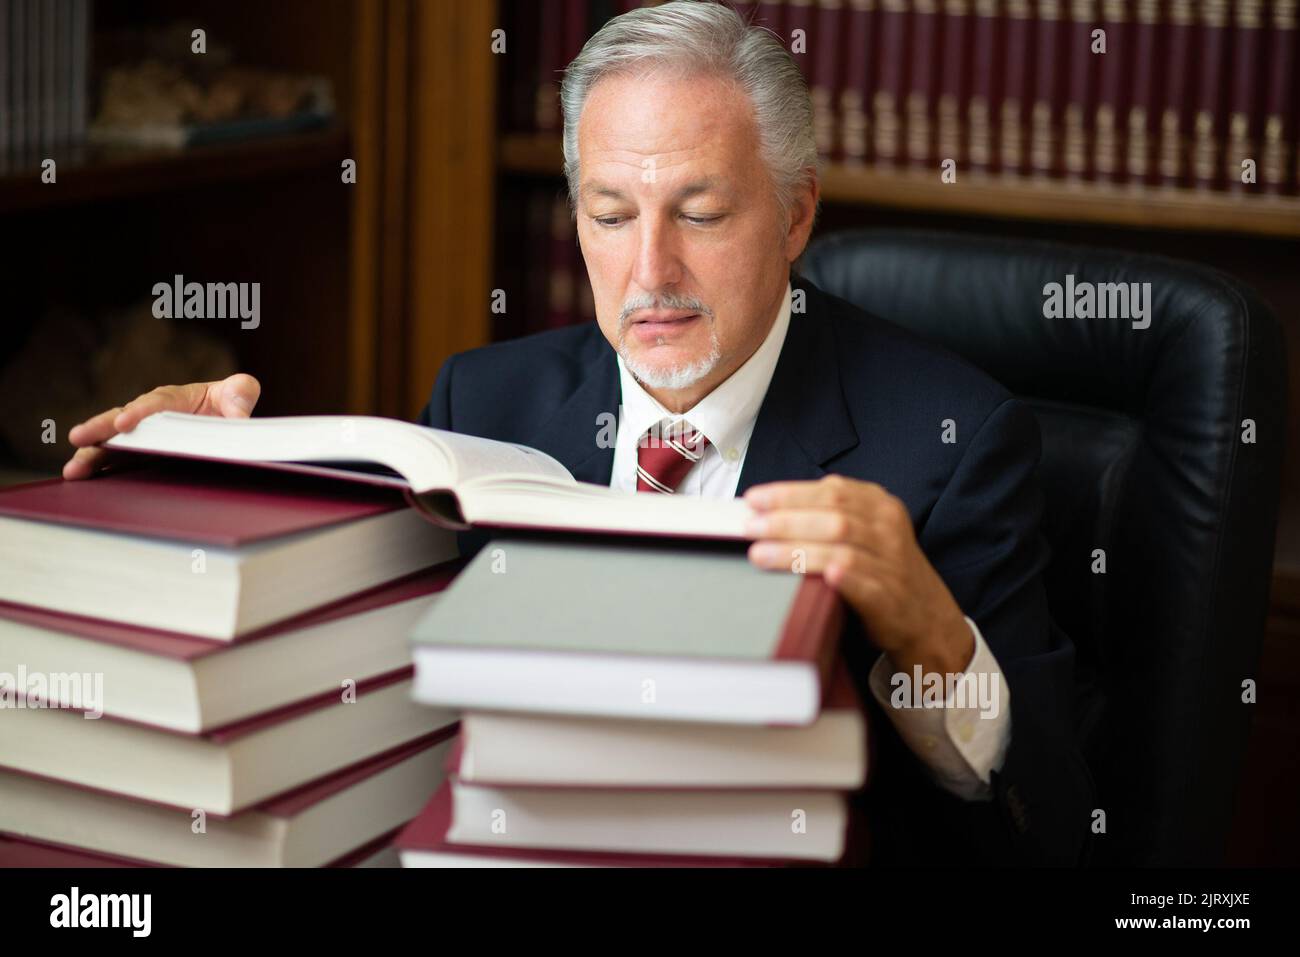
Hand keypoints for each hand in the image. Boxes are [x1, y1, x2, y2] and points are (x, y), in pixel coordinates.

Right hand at [63, 373, 260, 479]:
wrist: (226, 418)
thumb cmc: (229, 401)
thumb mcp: (239, 391)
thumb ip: (240, 394)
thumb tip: (237, 416)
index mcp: (174, 398)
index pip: (154, 404)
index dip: (139, 412)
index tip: (124, 422)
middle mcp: (151, 417)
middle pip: (121, 421)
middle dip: (99, 429)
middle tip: (78, 438)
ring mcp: (144, 439)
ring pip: (113, 445)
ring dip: (92, 457)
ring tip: (73, 471)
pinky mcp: (142, 457)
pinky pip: (119, 463)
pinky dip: (102, 471)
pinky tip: (84, 483)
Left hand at [743, 475, 972, 675]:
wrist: (926, 618)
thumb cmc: (883, 570)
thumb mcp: (867, 532)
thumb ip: (830, 515)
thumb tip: (770, 509)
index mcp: (880, 506)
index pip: (832, 490)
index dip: (790, 493)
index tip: (755, 499)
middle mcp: (888, 530)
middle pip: (833, 516)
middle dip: (785, 520)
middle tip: (750, 527)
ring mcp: (892, 564)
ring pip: (841, 548)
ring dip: (796, 550)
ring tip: (759, 554)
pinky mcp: (890, 598)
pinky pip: (866, 584)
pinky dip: (844, 577)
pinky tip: (823, 576)